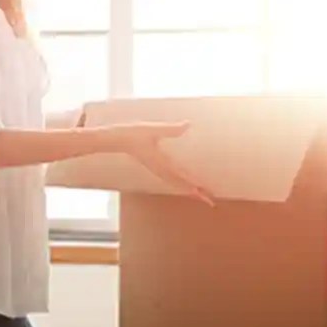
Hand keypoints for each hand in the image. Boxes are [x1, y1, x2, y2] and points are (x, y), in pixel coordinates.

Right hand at [93, 122, 215, 206]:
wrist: (116, 139)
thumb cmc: (132, 134)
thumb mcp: (152, 129)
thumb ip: (170, 129)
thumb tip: (187, 125)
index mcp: (161, 163)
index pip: (181, 178)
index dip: (194, 187)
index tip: (206, 195)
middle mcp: (160, 169)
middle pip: (181, 185)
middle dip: (196, 193)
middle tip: (210, 201)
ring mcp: (156, 169)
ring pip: (176, 183)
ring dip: (188, 189)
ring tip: (201, 195)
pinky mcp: (154, 166)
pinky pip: (170, 178)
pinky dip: (180, 183)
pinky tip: (183, 182)